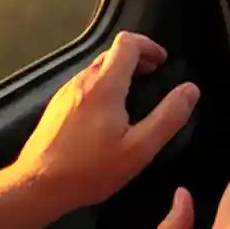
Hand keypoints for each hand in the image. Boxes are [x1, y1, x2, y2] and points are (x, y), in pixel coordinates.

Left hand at [15, 32, 199, 211]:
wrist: (38, 185)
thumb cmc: (91, 169)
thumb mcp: (139, 149)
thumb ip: (168, 117)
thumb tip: (190, 89)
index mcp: (104, 85)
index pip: (127, 43)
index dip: (149, 46)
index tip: (162, 63)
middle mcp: (82, 81)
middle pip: (111, 53)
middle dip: (136, 59)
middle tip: (153, 77)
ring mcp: (65, 92)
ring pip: (96, 69)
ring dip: (118, 73)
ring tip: (133, 96)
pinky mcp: (55, 106)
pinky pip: (83, 85)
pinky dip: (102, 86)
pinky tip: (106, 114)